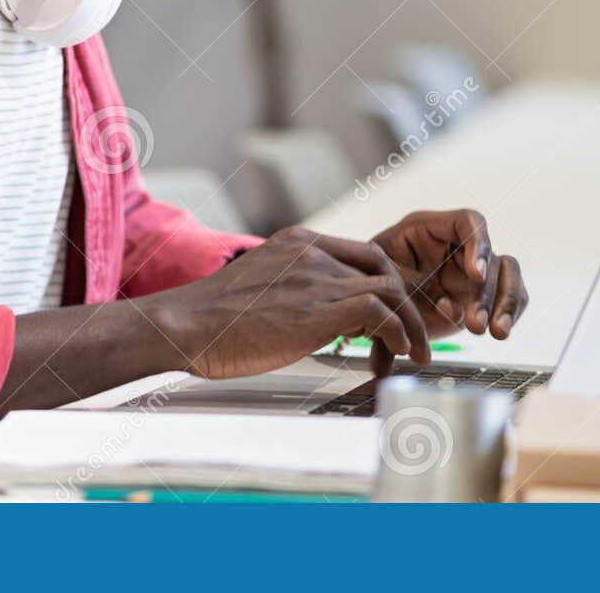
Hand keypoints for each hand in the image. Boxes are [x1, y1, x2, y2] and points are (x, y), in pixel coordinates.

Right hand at [153, 226, 431, 379]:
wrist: (185, 324)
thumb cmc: (212, 319)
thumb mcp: (258, 287)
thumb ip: (291, 288)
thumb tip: (312, 317)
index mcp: (298, 242)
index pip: (364, 254)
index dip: (386, 286)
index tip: (392, 317)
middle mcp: (313, 252)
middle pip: (384, 270)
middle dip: (406, 306)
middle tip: (413, 339)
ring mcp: (318, 277)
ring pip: (391, 290)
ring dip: (410, 325)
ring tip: (412, 355)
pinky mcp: (321, 308)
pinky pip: (381, 313)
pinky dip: (397, 335)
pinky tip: (393, 357)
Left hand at [371, 209, 526, 348]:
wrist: (371, 304)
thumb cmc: (371, 281)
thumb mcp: (381, 283)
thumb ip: (406, 297)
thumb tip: (444, 313)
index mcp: (429, 229)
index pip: (467, 222)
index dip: (478, 244)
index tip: (476, 275)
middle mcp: (456, 245)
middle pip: (490, 255)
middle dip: (486, 292)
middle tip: (476, 323)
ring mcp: (471, 269)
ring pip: (508, 275)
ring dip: (505, 304)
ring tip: (497, 332)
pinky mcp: (480, 294)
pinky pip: (510, 297)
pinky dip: (510, 314)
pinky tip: (499, 331)